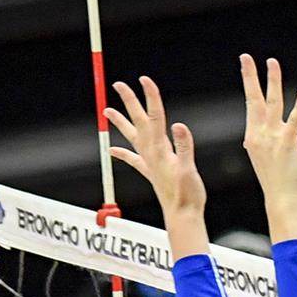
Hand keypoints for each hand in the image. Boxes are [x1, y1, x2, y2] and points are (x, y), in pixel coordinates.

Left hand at [105, 77, 205, 217]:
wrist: (182, 216)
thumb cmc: (187, 195)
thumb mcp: (189, 169)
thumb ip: (184, 147)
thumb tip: (179, 125)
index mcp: (160, 149)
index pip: (155, 116)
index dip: (151, 97)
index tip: (145, 79)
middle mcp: (151, 153)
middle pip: (138, 121)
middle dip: (129, 102)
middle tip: (118, 84)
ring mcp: (149, 163)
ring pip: (132, 136)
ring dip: (121, 122)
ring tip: (107, 111)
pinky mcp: (151, 173)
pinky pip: (132, 159)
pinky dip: (121, 153)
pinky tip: (111, 150)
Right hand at [240, 54, 296, 206]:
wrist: (283, 199)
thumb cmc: (276, 181)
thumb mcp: (263, 158)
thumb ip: (259, 143)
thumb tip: (250, 140)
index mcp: (252, 136)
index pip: (251, 105)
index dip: (250, 84)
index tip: (247, 65)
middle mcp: (259, 134)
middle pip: (254, 99)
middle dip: (250, 76)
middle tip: (246, 56)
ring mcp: (272, 138)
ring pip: (272, 103)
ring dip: (273, 81)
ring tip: (272, 62)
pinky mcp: (288, 144)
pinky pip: (294, 121)